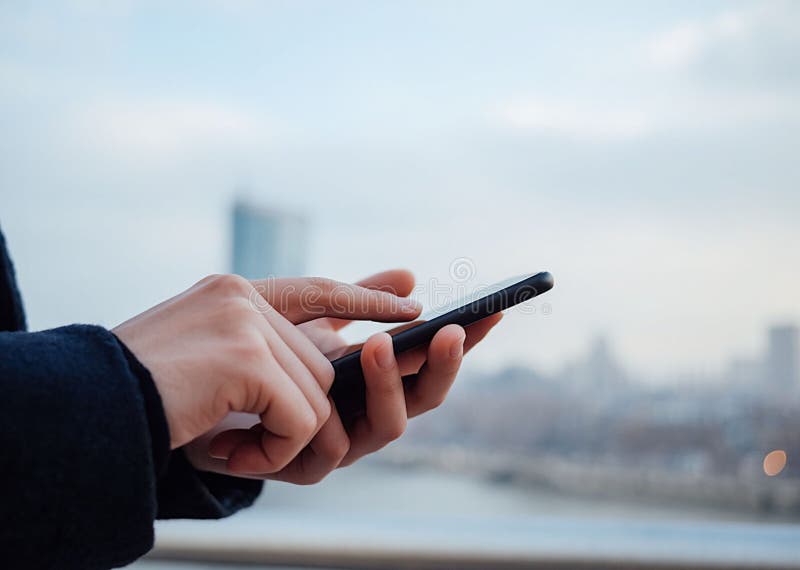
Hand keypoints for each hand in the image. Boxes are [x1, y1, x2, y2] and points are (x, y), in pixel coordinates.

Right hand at [113, 274, 420, 473]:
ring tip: (230, 445)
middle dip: (303, 417)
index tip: (410, 298)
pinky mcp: (246, 357)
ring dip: (284, 438)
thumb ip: (268, 349)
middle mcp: (242, 298)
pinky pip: (300, 419)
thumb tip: (336, 347)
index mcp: (233, 293)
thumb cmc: (142, 394)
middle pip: (322, 367)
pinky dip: (273, 451)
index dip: (365, 296)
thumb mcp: (208, 363)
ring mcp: (245, 322)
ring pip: (317, 395)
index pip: (316, 289)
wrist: (83, 410)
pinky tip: (227, 449)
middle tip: (252, 443)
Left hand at [185, 270, 502, 482]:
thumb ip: (358, 299)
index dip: (463, 339)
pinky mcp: (306, 464)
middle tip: (448, 332)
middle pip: (425, 397)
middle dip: (442, 366)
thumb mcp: (308, 311)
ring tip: (379, 346)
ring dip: (391, 385)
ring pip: (392, 425)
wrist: (193, 384)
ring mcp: (341, 439)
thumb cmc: (255, 347)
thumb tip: (410, 277)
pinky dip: (334, 416)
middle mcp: (366, 409)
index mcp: (375, 374)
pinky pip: (336, 446)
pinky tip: (317, 384)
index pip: (429, 359)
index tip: (490, 312)